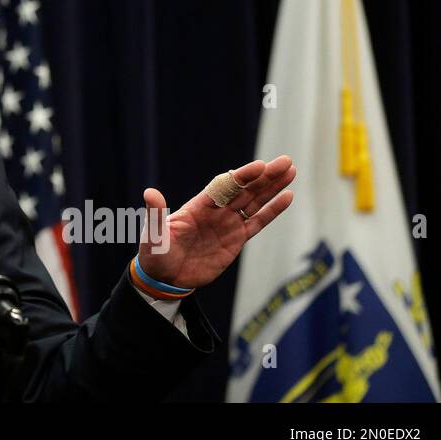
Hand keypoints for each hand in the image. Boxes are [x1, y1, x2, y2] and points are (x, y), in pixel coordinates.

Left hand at [136, 156, 294, 289]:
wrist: (164, 277)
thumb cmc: (156, 252)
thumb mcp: (155, 233)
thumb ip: (157, 214)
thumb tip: (149, 193)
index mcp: (198, 205)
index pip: (224, 186)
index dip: (242, 176)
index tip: (260, 166)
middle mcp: (216, 210)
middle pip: (244, 189)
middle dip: (265, 176)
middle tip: (286, 161)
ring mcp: (227, 224)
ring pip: (255, 202)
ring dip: (272, 187)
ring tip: (291, 172)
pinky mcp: (236, 239)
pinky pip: (257, 222)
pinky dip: (272, 210)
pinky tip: (286, 197)